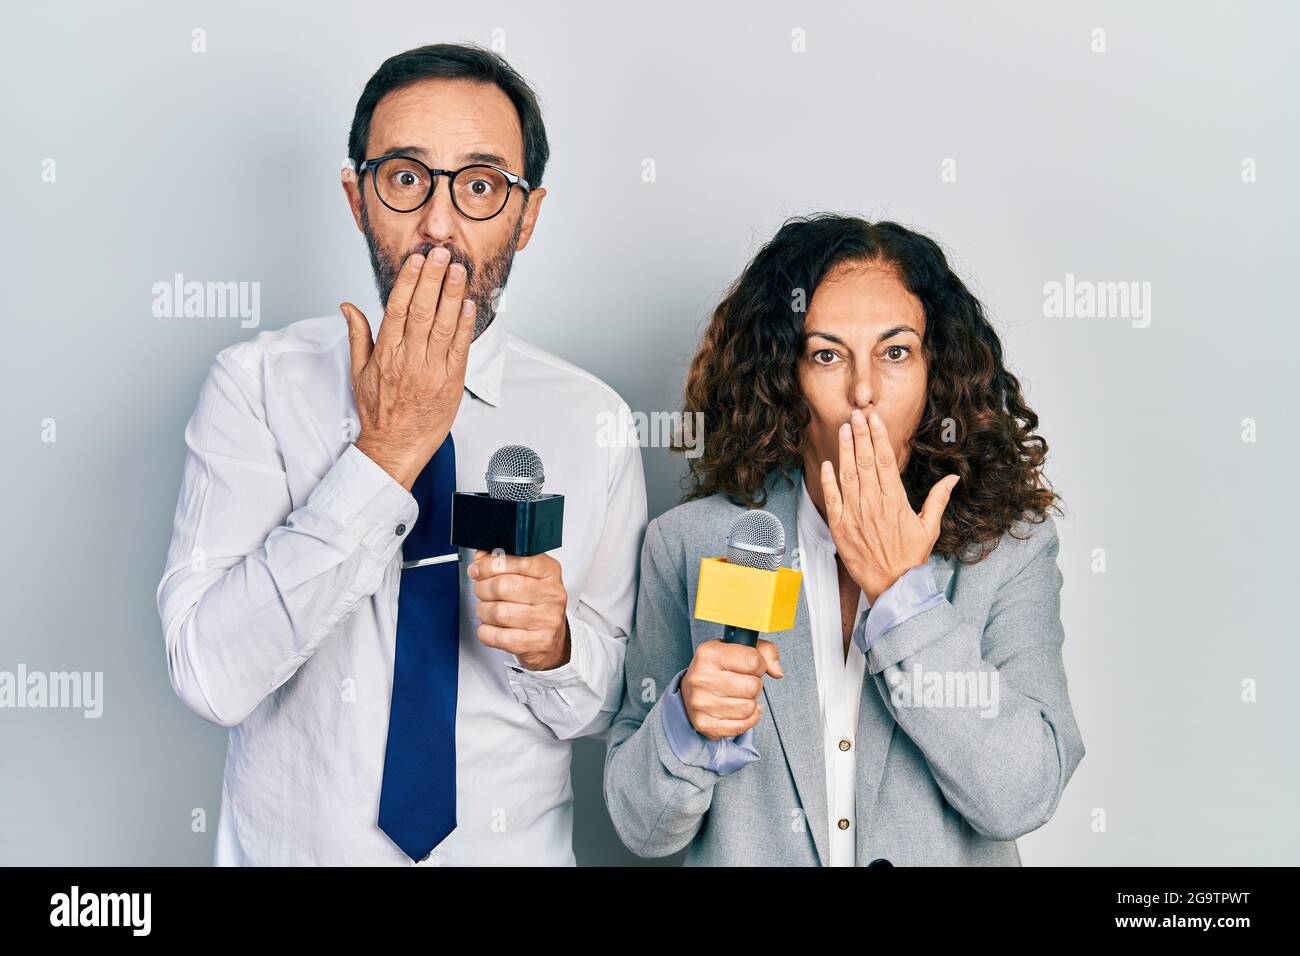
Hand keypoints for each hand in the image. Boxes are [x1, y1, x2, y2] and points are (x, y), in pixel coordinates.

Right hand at [341, 247, 476, 490]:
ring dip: (452, 295)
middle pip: (421, 311)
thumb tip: (347, 305)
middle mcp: (408, 359)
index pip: (396, 309)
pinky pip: (459, 348)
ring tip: (458, 270)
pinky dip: (464, 324)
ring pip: (442, 325)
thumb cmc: (379, 410)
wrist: (395, 446)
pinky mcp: (450, 382)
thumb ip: (358, 335)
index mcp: (385, 353)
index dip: (407, 281)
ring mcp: (431, 370)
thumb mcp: (359, 371)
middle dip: (432, 279)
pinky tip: (468, 303)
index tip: (415, 260)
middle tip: (440, 254)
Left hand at [468, 550, 569, 670]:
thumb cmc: (536, 603)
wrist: (552, 638)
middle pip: (503, 586)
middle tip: (482, 590)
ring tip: (488, 609)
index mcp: (550, 571)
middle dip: (483, 588)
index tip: (478, 569)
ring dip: (484, 611)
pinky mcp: (536, 643)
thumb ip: (503, 562)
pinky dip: (486, 631)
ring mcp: (546, 620)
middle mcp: (551, 594)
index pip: (518, 560)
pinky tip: (492, 627)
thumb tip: (480, 559)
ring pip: (498, 612)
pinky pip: (497, 636)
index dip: (490, 564)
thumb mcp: (528, 575)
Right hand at [680, 639, 782, 739]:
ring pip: (749, 708)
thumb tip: (777, 671)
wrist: (690, 691)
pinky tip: (737, 709)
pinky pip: (742, 725)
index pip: (753, 660)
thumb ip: (764, 651)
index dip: (759, 664)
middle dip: (755, 685)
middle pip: (752, 687)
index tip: (753, 665)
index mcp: (709, 654)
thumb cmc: (718, 668)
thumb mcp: (738, 649)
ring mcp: (701, 703)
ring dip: (750, 702)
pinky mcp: (705, 724)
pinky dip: (746, 719)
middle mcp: (701, 678)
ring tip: (738, 695)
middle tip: (744, 682)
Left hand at [819, 407, 959, 603]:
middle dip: (861, 435)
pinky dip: (828, 480)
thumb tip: (953, 478)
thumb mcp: (930, 527)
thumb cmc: (910, 557)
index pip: (884, 460)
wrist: (892, 585)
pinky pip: (832, 498)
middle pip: (865, 461)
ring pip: (848, 475)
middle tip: (856, 414)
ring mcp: (855, 514)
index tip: (874, 419)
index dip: (878, 437)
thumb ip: (938, 499)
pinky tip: (828, 464)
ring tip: (844, 429)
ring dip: (845, 450)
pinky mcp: (840, 526)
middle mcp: (873, 503)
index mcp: (895, 500)